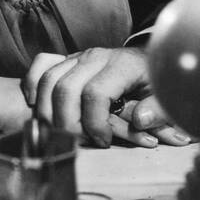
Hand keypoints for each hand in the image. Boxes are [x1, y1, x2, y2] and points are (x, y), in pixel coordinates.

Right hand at [22, 47, 192, 148]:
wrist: (152, 58)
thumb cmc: (156, 82)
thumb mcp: (166, 96)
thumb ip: (159, 110)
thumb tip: (141, 121)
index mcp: (122, 64)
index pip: (95, 93)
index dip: (95, 123)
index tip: (102, 141)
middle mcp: (96, 57)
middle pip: (64, 89)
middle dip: (67, 123)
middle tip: (79, 142)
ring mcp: (78, 56)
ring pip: (48, 80)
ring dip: (47, 112)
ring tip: (61, 132)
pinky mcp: (67, 59)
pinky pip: (40, 66)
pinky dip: (33, 85)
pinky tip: (37, 104)